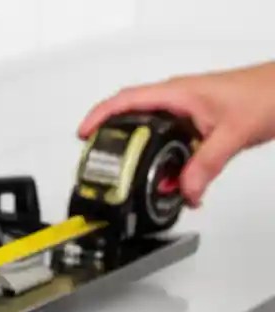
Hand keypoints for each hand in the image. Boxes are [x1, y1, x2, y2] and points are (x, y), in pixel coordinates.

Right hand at [79, 61, 274, 206]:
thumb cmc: (268, 93)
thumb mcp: (233, 133)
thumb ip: (206, 166)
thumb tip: (185, 191)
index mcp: (177, 94)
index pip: (125, 101)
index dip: (99, 117)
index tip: (83, 135)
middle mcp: (178, 100)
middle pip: (132, 120)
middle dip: (117, 145)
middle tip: (105, 166)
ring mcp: (187, 111)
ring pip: (154, 136)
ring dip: (148, 159)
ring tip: (145, 181)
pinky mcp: (198, 123)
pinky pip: (174, 144)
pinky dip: (171, 164)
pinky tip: (180, 180)